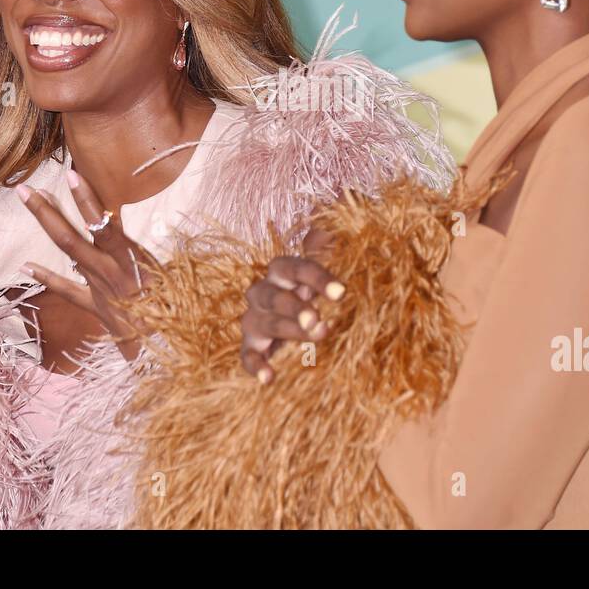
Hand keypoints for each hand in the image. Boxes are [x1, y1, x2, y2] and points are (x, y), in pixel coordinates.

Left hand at [15, 168, 155, 363]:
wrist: (168, 350)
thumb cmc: (177, 307)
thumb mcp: (172, 272)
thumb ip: (151, 249)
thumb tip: (136, 223)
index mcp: (132, 262)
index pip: (106, 224)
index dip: (88, 200)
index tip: (71, 175)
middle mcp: (111, 272)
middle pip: (72, 238)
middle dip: (48, 211)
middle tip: (24, 189)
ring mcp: (99, 289)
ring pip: (68, 254)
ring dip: (49, 226)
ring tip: (31, 202)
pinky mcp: (96, 306)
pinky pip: (68, 291)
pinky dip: (47, 277)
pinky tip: (25, 266)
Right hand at [240, 244, 344, 384]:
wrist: (296, 318)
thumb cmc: (315, 290)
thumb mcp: (325, 268)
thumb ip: (331, 242)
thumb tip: (340, 210)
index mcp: (282, 271)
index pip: (296, 269)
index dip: (318, 278)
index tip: (341, 292)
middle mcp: (263, 292)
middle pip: (275, 296)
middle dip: (296, 307)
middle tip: (317, 319)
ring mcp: (255, 319)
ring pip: (266, 323)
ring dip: (289, 331)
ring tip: (315, 337)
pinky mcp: (251, 346)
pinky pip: (247, 356)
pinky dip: (256, 366)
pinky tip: (269, 378)